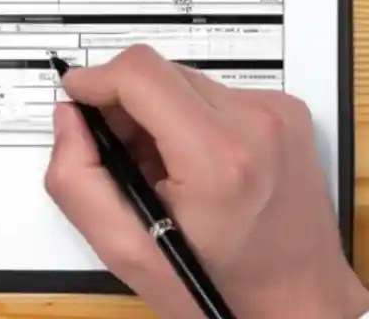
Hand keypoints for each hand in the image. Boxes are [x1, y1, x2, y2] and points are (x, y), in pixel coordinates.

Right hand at [45, 46, 368, 318]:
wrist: (298, 301)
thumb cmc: (224, 288)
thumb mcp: (128, 252)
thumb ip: (78, 179)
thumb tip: (69, 119)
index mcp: (218, 158)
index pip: (140, 74)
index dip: (96, 80)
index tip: (77, 97)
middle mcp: (256, 123)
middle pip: (160, 73)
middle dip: (126, 106)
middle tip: (124, 158)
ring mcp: (278, 113)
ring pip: (187, 81)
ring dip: (161, 114)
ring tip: (164, 171)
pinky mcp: (287, 112)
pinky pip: (217, 95)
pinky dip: (194, 120)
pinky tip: (198, 167)